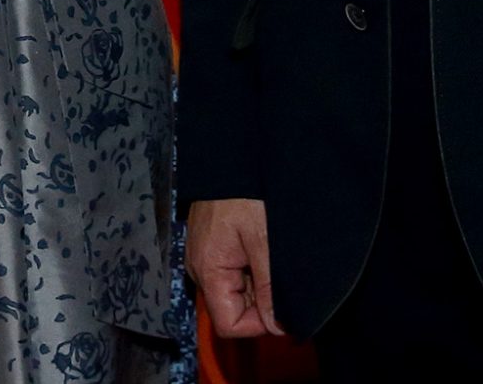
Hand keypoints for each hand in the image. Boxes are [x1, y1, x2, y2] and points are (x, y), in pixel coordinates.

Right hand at [187, 198, 283, 339]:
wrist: (230, 153)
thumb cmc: (246, 193)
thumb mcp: (264, 241)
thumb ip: (269, 287)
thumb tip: (277, 327)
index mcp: (207, 271)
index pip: (229, 324)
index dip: (259, 323)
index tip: (282, 303)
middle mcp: (200, 268)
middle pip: (232, 308)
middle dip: (261, 300)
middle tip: (279, 270)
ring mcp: (204, 256)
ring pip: (235, 290)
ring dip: (258, 282)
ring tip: (270, 252)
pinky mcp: (211, 244)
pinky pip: (233, 271)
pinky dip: (252, 267)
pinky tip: (262, 244)